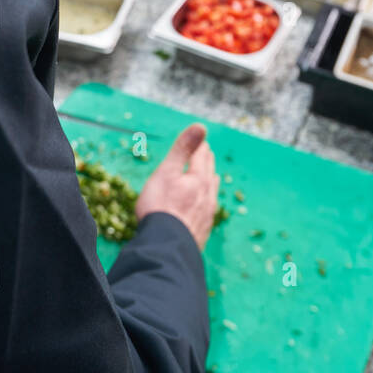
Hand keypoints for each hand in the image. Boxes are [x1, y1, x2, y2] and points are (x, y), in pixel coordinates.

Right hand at [136, 124, 219, 250]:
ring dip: (210, 181)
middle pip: (208, 174)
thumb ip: (183, 149)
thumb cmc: (161, 206)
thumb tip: (201, 126)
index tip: (202, 141)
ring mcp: (206, 215)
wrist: (165, 246)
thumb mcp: (168, 171)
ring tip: (211, 176)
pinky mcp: (202, 231)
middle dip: (207, 162)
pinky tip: (206, 208)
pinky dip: (207, 202)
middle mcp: (207, 196)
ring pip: (211, 193)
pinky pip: (208, 211)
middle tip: (207, 154)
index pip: (201, 158)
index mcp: (198, 179)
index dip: (200, 148)